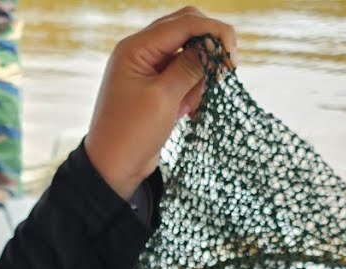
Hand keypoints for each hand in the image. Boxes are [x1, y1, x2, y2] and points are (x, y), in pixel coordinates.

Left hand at [84, 7, 237, 199]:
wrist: (113, 169)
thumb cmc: (131, 135)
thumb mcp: (164, 98)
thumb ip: (189, 66)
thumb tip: (213, 44)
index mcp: (135, 48)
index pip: (185, 22)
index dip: (214, 33)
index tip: (232, 59)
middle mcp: (140, 51)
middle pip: (188, 29)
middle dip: (209, 50)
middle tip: (224, 73)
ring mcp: (148, 68)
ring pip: (189, 53)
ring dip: (199, 76)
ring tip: (187, 107)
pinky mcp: (156, 85)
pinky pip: (184, 74)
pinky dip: (192, 89)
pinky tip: (183, 112)